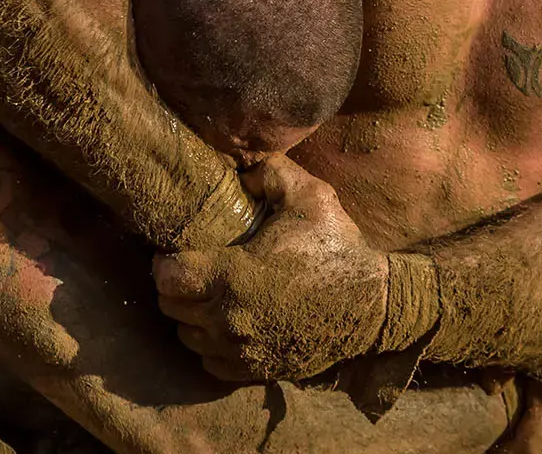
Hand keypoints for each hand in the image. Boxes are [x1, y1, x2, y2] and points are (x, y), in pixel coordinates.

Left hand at [153, 157, 388, 381]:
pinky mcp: (256, 371)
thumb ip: (269, 172)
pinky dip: (211, 346)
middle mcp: (229, 320)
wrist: (375, 304)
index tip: (178, 250)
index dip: (166, 261)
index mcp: (233, 276)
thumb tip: (241, 171)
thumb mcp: (310, 195)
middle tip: (193, 269)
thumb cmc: (338, 247)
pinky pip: (211, 363)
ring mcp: (242, 350)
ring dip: (191, 317)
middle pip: (171, 307)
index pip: (167, 277)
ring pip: (187, 337)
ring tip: (209, 296)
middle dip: (176, 286)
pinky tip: (227, 324)